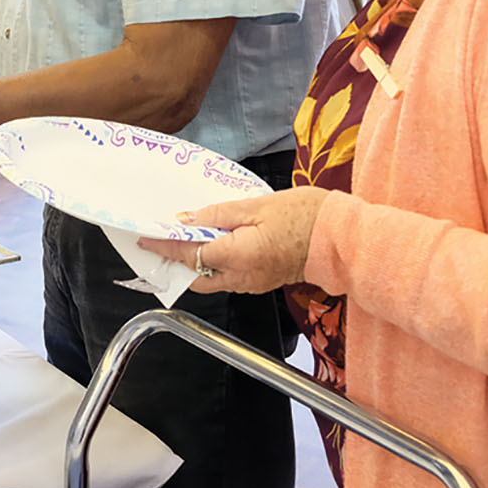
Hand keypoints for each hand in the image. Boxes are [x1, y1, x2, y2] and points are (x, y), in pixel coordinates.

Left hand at [137, 186, 331, 294]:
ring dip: (194, 264)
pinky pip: (229, 278)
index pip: (189, 254)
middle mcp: (242, 276)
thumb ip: (217, 215)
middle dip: (176, 262)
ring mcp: (253, 283)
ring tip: (184, 240)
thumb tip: (187, 220)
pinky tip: (212, 246)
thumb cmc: (305, 214)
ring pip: (211, 280)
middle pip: (196, 277)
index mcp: (238, 255)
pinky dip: (213, 266)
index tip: (145, 238)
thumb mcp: (256, 205)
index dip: (164, 246)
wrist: (341, 236)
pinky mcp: (263, 281)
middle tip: (161, 241)